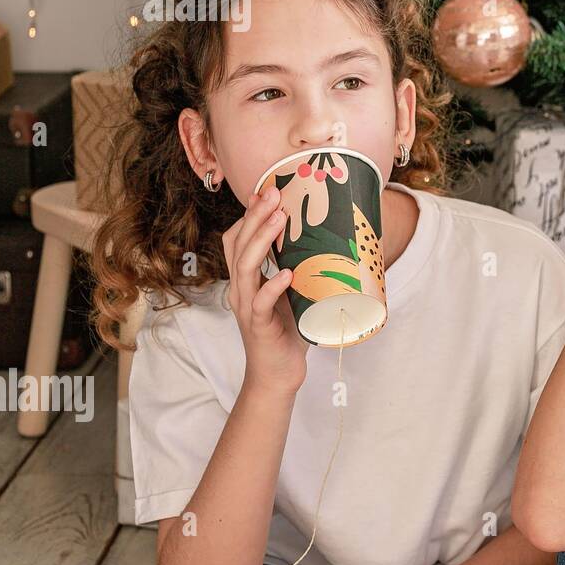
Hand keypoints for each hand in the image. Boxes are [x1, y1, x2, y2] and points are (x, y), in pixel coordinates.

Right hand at [222, 187, 309, 395]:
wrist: (278, 374)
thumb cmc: (288, 331)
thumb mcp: (294, 293)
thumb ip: (299, 268)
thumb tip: (327, 239)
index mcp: (247, 280)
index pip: (237, 239)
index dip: (248, 215)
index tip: (266, 190)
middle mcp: (242, 290)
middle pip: (238, 245)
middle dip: (255, 216)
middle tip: (273, 191)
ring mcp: (247, 308)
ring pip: (245, 268)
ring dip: (262, 240)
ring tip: (280, 218)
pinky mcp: (259, 327)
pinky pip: (260, 303)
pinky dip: (272, 287)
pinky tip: (286, 274)